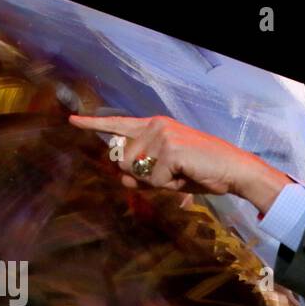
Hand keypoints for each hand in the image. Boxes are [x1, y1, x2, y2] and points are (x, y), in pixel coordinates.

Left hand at [68, 113, 289, 212]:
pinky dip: (169, 185)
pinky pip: (155, 179)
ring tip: (181, 173)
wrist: (232, 169)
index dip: (94, 124)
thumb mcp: (168, 175)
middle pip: (124, 160)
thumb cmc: (202, 171)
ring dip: (158, 182)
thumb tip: (122, 178)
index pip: (118, 125)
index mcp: (154, 126)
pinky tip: (186, 175)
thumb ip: (144, 175)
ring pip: (138, 171)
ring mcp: (161, 135)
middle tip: (170, 175)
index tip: (73, 120)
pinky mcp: (169, 149)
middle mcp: (154, 126)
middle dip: (142, 176)